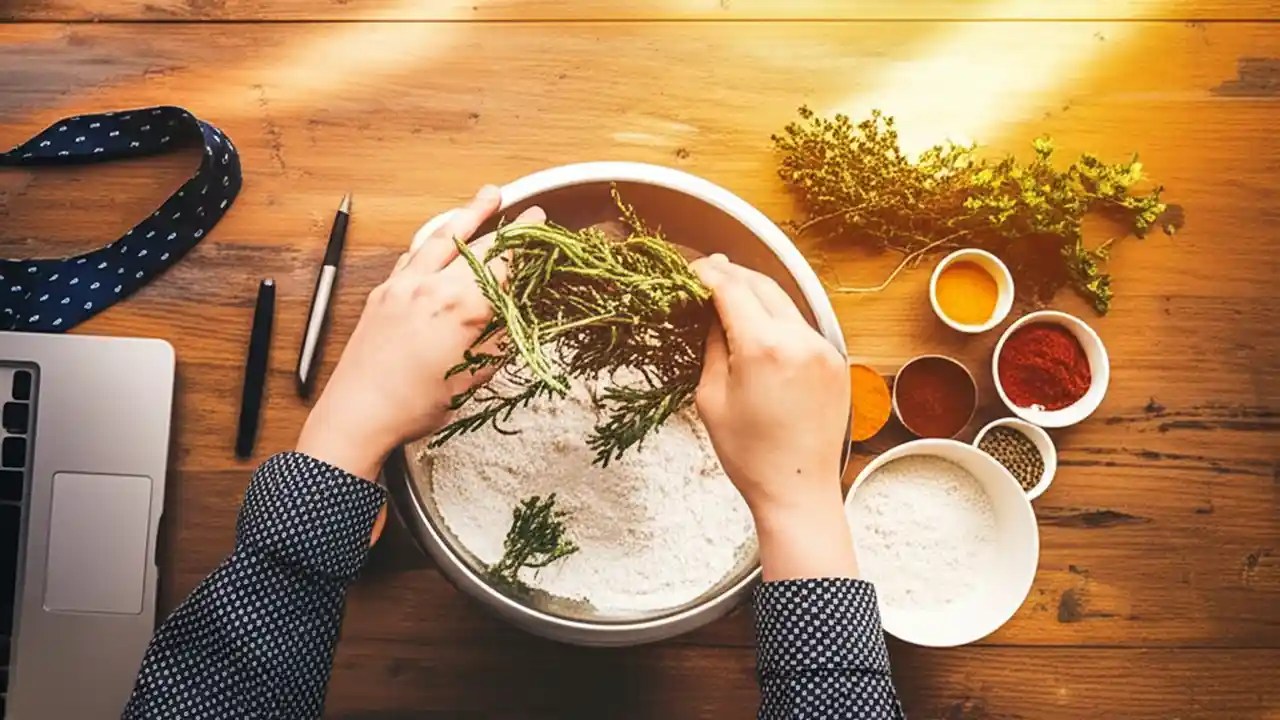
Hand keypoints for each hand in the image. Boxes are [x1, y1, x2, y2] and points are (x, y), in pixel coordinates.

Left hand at [297, 186, 543, 482]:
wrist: (358, 414)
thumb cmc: (417, 405)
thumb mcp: (473, 378)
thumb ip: (497, 340)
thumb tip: (513, 316)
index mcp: (461, 309)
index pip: (502, 262)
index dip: (525, 240)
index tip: (539, 221)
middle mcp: (431, 287)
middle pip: (476, 244)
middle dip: (503, 221)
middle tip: (523, 208)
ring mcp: (402, 285)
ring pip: (440, 238)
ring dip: (465, 215)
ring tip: (484, 197)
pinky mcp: (382, 292)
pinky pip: (412, 256)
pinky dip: (432, 242)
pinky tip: (439, 239)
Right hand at [692, 254, 856, 580]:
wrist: (798, 490)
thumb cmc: (749, 455)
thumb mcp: (711, 397)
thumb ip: (713, 345)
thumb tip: (712, 312)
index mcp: (764, 347)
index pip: (731, 289)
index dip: (707, 274)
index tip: (690, 270)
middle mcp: (800, 340)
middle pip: (762, 285)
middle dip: (733, 275)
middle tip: (708, 273)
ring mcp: (823, 350)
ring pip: (784, 303)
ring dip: (757, 294)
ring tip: (731, 295)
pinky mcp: (835, 362)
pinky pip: (801, 327)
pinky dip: (778, 318)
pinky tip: (760, 326)